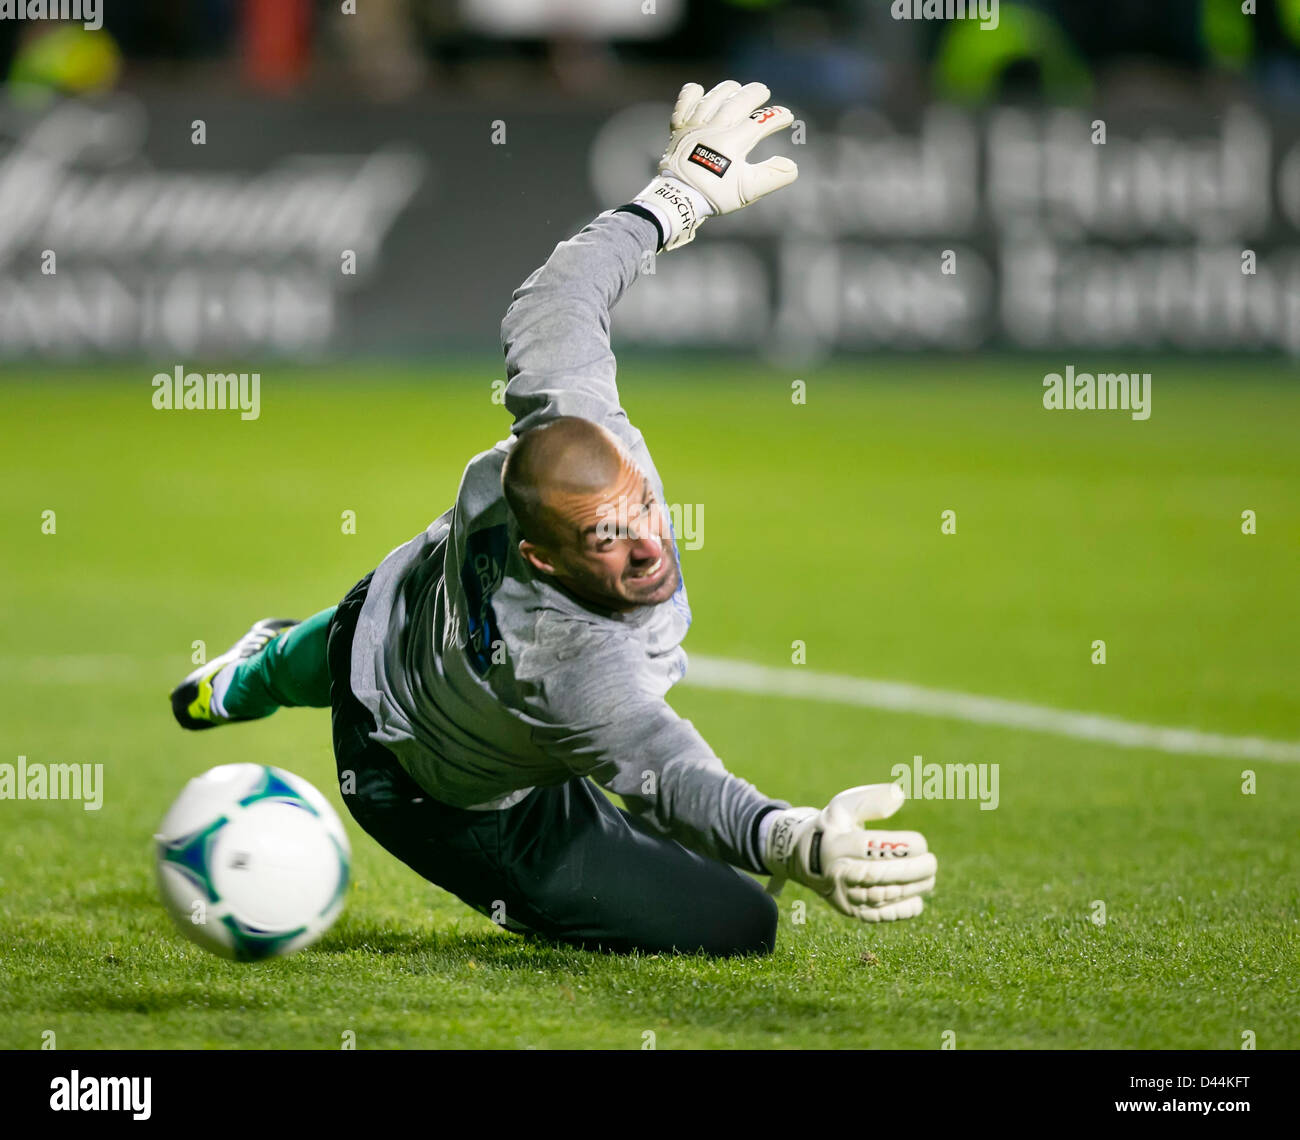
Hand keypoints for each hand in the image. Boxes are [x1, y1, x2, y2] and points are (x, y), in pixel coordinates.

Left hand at [632, 79, 798, 250]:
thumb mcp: (747, 190)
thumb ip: (771, 177)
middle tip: (764, 91)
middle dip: (753, 94)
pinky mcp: (678, 130)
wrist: (678, 199)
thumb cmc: (714, 195)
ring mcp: (694, 127)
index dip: (775, 117)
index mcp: (732, 142)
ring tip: (737, 88)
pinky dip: (691, 95)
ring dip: (727, 91)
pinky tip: (699, 90)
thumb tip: (792, 166)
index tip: (787, 116)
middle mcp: (713, 128)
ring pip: (713, 98)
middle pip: (737, 102)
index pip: (759, 122)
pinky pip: (683, 105)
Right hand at [763, 784, 937, 922]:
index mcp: (836, 843)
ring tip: (929, 877)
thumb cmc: (833, 827)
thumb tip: (898, 795)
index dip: (898, 846)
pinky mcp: (850, 911)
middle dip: (909, 871)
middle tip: (931, 862)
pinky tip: (917, 899)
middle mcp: (836, 872)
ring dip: (911, 889)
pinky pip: (879, 916)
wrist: (805, 859)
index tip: (921, 843)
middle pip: (875, 875)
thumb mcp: (844, 806)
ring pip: (881, 897)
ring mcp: (843, 895)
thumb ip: (871, 799)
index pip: (869, 847)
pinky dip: (901, 910)